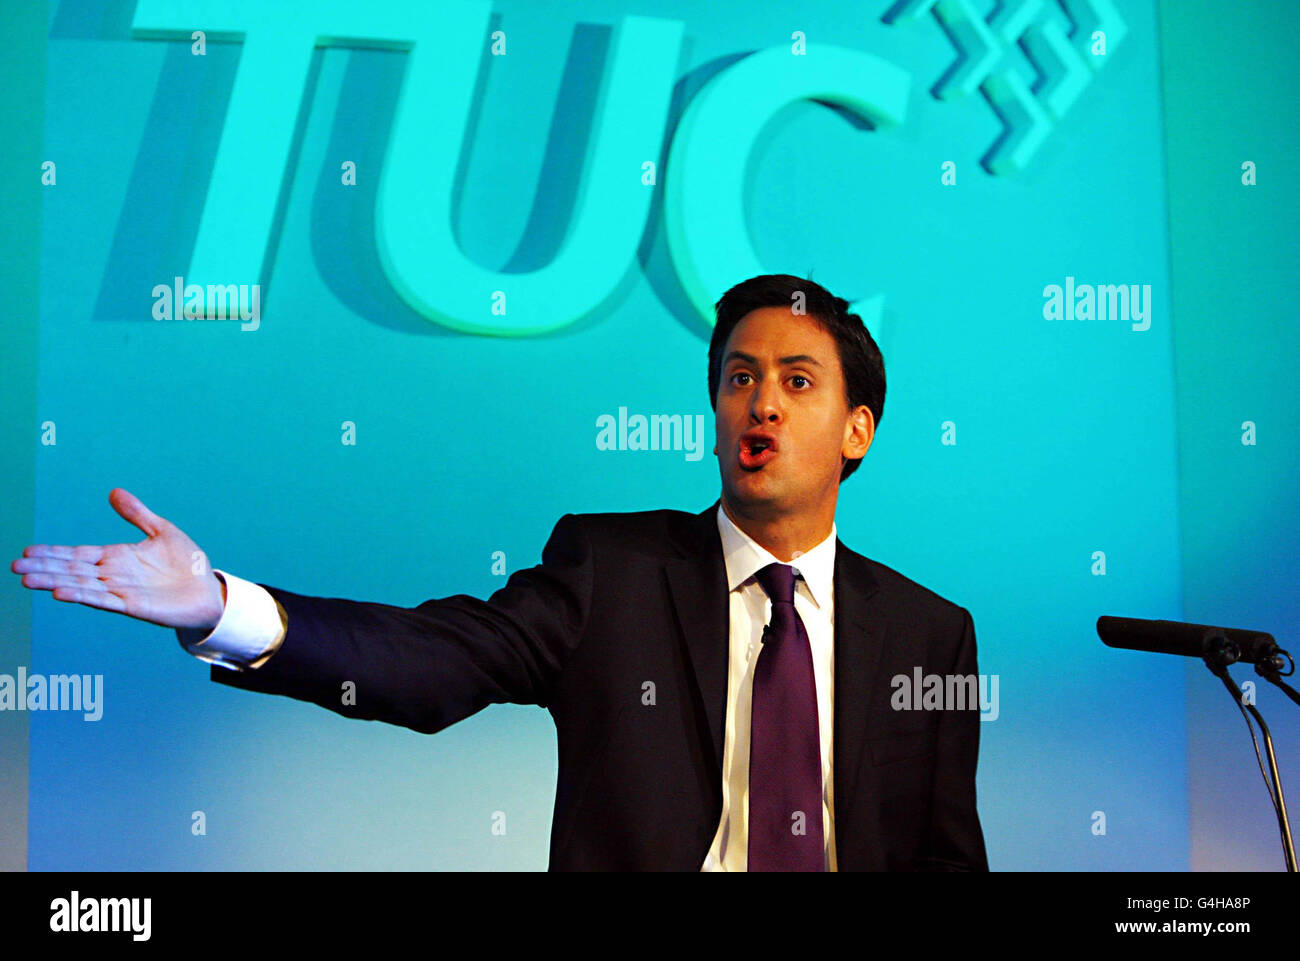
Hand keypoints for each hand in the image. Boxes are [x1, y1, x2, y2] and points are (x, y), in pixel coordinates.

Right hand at [11, 488, 226, 631]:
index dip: (53, 553)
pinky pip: (104, 600)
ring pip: (81, 585)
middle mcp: (114, 575)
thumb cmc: (187, 564)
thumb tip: (113, 492)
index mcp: (117, 557)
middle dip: (44, 567)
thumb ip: (137, 514)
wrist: (209, 591)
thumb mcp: (162, 531)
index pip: (78, 554)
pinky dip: (83, 596)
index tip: (28, 551)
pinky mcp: (134, 606)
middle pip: (72, 570)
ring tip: (27, 580)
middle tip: (15, 566)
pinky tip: (62, 593)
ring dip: (54, 582)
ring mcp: (122, 591)